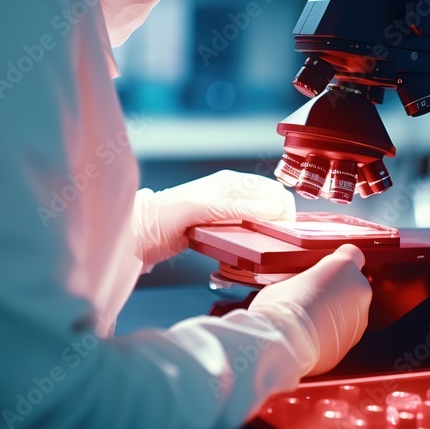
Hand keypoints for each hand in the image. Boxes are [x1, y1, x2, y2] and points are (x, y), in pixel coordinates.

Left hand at [132, 170, 295, 266]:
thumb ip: (240, 208)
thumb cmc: (165, 214)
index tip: (289, 224)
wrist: (140, 233)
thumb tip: (274, 207)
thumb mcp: (206, 209)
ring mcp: (224, 212)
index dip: (284, 204)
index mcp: (229, 182)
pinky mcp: (217, 229)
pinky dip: (251, 238)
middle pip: (267, 204)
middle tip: (282, 236)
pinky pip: (243, 232)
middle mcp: (229, 195)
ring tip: (270, 242)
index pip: (269, 188)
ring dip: (266, 229)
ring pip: (257, 219)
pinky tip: (252, 246)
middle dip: (279, 218)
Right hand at [249, 244, 371, 375]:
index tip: (326, 269)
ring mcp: (359, 319)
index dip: (338, 262)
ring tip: (307, 322)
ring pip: (349, 312)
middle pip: (350, 286)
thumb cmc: (281, 308)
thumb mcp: (285, 279)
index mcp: (343, 267)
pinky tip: (309, 338)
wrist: (282, 346)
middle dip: (333, 292)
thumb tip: (297, 286)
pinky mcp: (352, 343)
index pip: (352, 254)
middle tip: (308, 299)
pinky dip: (330, 336)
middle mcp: (358, 290)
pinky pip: (342, 335)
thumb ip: (302, 279)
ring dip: (333, 315)